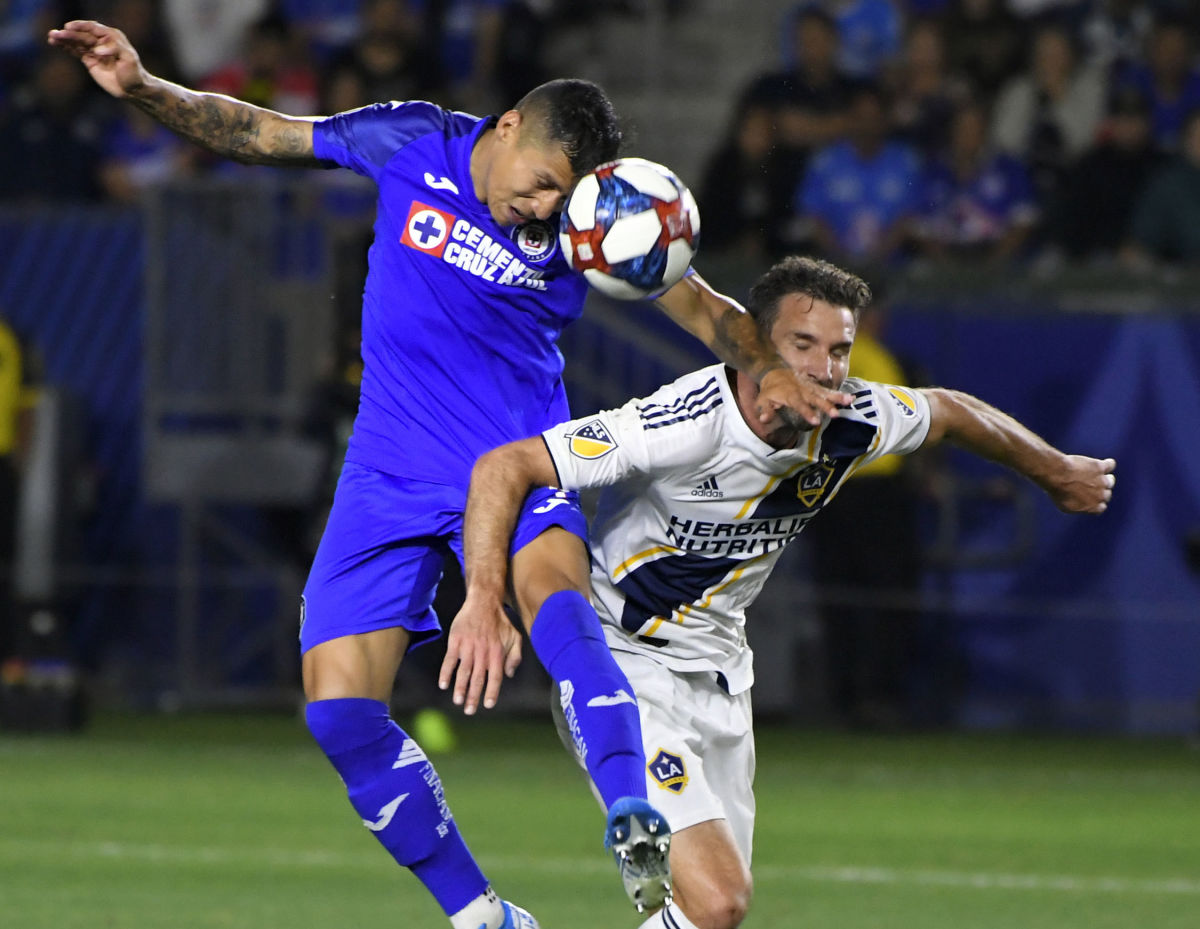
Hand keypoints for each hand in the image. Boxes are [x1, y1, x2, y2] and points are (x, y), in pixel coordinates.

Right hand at [48, 21, 147, 98]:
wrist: (133, 89)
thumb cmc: (134, 73)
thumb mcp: (129, 59)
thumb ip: (115, 49)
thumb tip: (98, 50)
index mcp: (112, 36)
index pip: (93, 28)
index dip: (81, 26)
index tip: (69, 27)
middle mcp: (101, 41)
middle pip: (82, 35)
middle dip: (68, 34)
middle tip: (56, 34)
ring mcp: (94, 51)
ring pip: (77, 42)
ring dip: (64, 39)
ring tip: (51, 37)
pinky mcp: (90, 61)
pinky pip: (75, 51)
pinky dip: (66, 47)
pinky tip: (56, 44)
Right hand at [439, 594, 523, 714]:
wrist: (483, 602)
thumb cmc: (500, 622)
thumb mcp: (515, 637)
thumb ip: (515, 657)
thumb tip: (509, 675)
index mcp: (497, 653)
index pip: (495, 678)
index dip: (491, 692)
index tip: (488, 705)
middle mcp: (483, 652)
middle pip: (477, 679)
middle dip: (473, 697)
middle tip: (470, 711)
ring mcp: (468, 647)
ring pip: (463, 672)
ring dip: (460, 689)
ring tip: (458, 701)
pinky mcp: (455, 641)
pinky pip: (449, 660)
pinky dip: (446, 673)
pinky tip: (444, 684)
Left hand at [756, 367, 852, 427]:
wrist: (774, 371)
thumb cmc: (769, 390)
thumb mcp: (763, 399)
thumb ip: (766, 410)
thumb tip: (763, 419)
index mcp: (789, 394)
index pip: (799, 404)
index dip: (807, 412)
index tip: (816, 422)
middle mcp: (802, 390)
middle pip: (815, 398)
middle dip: (826, 406)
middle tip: (836, 415)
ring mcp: (810, 387)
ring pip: (824, 392)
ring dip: (837, 397)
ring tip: (850, 401)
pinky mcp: (815, 386)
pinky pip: (827, 390)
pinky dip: (838, 394)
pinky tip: (851, 398)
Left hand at [1045, 456, 1115, 513]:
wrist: (1058, 475)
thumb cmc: (1058, 491)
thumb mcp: (1064, 506)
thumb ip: (1078, 507)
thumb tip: (1081, 505)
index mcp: (1093, 507)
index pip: (1101, 507)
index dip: (1095, 502)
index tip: (1089, 497)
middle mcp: (1101, 496)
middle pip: (1106, 494)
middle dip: (1099, 490)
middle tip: (1089, 484)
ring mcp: (1103, 481)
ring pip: (1110, 480)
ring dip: (1104, 478)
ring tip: (1094, 474)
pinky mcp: (1101, 467)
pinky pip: (1110, 465)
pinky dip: (1107, 463)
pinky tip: (1101, 462)